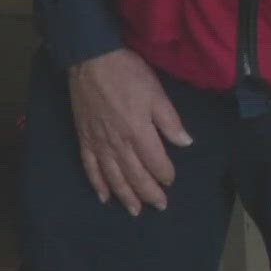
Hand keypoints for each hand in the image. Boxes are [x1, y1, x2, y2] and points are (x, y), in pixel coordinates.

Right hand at [68, 48, 192, 215]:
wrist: (91, 59)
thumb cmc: (128, 73)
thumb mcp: (156, 93)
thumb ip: (170, 121)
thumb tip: (186, 143)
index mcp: (139, 132)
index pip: (156, 163)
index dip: (165, 174)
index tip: (171, 180)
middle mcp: (118, 144)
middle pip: (135, 176)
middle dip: (149, 193)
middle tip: (159, 206)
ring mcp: (99, 143)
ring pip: (113, 177)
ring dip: (125, 196)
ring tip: (135, 211)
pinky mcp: (84, 138)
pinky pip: (90, 167)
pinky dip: (98, 184)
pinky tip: (104, 197)